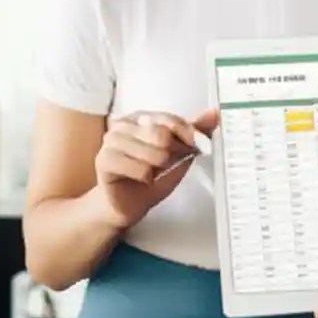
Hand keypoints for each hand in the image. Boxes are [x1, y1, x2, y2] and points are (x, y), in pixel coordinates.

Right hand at [95, 108, 218, 228]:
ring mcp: (110, 141)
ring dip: (157, 169)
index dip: (186, 135)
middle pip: (161, 135)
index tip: (192, 148)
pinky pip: (139, 169)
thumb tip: (214, 113)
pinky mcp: (104, 160)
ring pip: (152, 153)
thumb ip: (193, 133)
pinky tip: (140, 180)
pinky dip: (146, 179)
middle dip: (171, 155)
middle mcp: (122, 124)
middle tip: (165, 165)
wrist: (128, 203)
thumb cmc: (150, 176)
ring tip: (150, 172)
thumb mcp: (178, 154)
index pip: (169, 119)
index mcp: (140, 117)